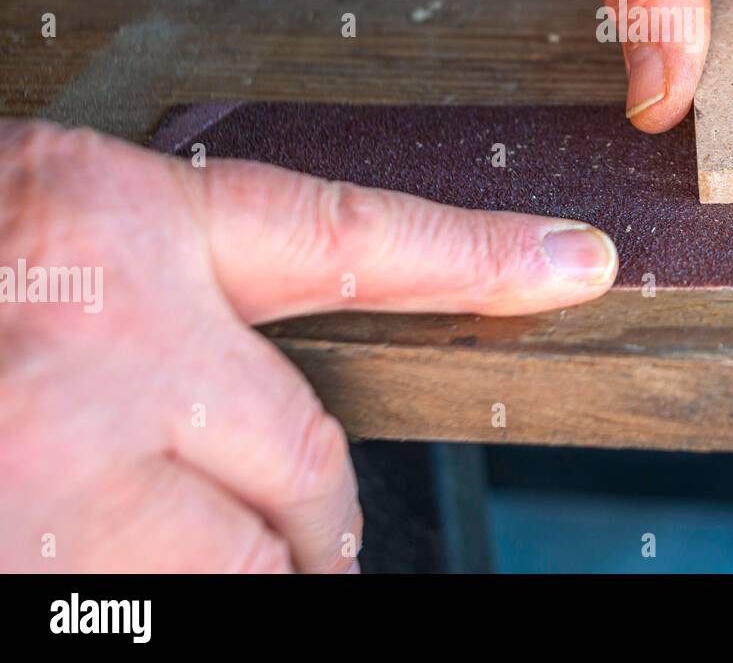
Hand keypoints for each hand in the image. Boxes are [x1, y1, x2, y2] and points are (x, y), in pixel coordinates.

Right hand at [0, 119, 616, 572]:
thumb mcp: (72, 237)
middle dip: (315, 520)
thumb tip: (278, 437)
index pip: (357, 236)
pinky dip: (156, 595)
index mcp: (135, 227)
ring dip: (245, 576)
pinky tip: (112, 557)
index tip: (578, 262)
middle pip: (309, 468)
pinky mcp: (20, 558)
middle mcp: (112, 344)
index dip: (484, 254)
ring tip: (209, 550)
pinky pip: (146, 605)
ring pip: (237, 569)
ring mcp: (54, 471)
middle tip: (305, 534)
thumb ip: (190, 304)